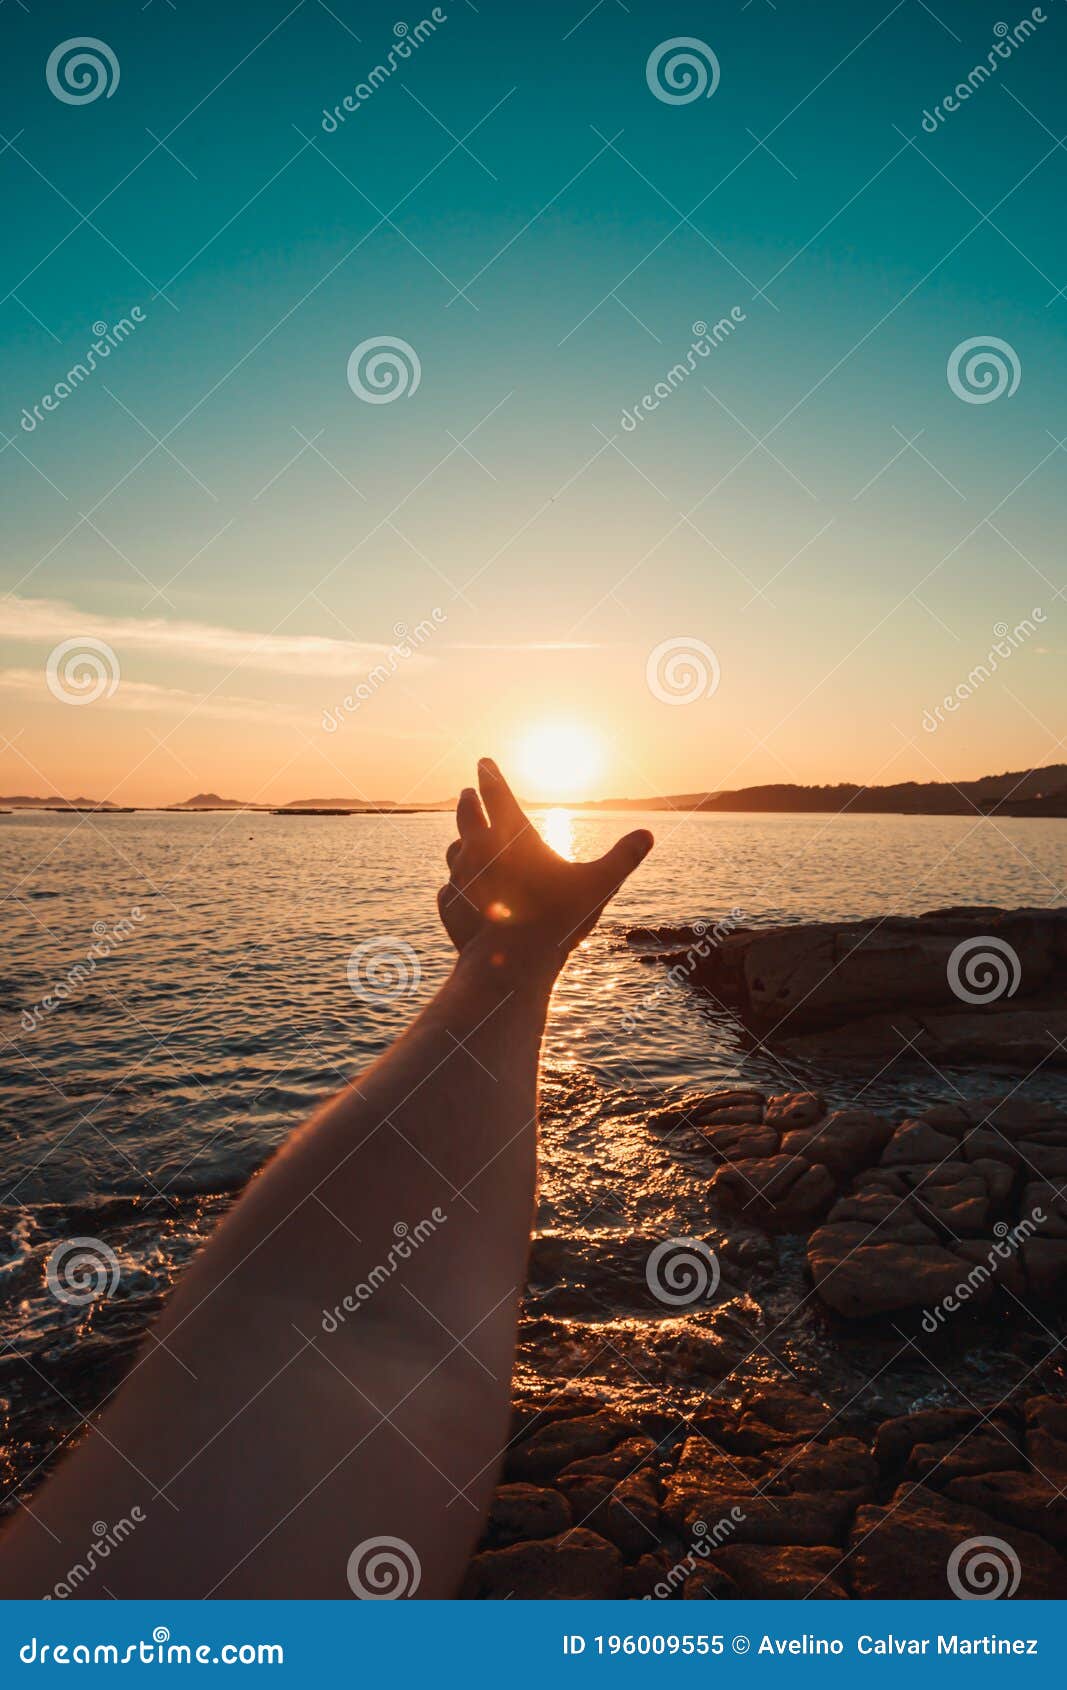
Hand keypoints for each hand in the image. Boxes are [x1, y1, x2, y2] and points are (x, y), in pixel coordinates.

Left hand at [438, 758, 652, 973]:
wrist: (507, 966)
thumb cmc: (556, 920)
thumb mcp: (599, 886)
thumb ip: (623, 858)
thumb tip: (648, 835)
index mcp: (511, 835)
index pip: (495, 792)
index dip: (489, 774)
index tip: (483, 762)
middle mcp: (479, 849)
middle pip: (466, 814)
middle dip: (468, 801)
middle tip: (467, 794)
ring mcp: (459, 878)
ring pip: (453, 849)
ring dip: (460, 841)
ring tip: (465, 841)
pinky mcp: (449, 905)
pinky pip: (449, 888)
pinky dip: (457, 885)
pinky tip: (463, 891)